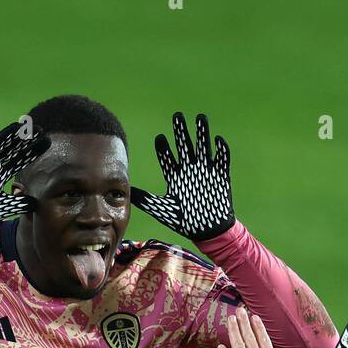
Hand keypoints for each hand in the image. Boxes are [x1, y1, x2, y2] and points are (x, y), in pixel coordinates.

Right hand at [0, 121, 50, 223]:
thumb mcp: (1, 207)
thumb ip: (17, 204)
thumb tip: (36, 203)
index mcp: (0, 174)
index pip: (19, 161)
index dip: (32, 152)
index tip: (46, 143)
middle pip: (10, 150)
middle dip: (24, 140)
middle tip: (39, 130)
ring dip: (7, 137)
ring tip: (19, 126)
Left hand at [131, 112, 234, 240]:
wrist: (209, 231)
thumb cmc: (185, 222)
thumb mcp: (161, 209)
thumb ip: (144, 199)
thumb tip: (125, 191)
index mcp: (175, 176)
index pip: (167, 157)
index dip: (163, 148)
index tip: (160, 138)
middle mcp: (190, 170)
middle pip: (184, 146)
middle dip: (181, 131)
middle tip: (177, 116)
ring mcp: (206, 171)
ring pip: (203, 147)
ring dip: (202, 133)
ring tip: (200, 117)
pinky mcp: (221, 176)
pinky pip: (222, 159)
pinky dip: (221, 149)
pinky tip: (217, 139)